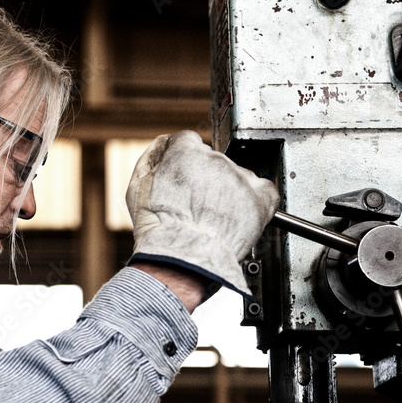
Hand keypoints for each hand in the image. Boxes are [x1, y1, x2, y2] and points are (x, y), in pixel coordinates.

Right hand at [126, 131, 278, 297]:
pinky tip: (240, 215)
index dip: (186, 164)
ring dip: (229, 192)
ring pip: (237, 177)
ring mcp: (240, 178)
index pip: (190, 143)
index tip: (186, 181)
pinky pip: (265, 191)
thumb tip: (166, 143)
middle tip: (197, 206)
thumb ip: (153, 156)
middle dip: (206, 180)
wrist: (183, 260)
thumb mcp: (137, 186)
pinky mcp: (259, 199)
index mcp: (185, 152)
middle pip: (214, 161)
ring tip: (216, 218)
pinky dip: (256, 201)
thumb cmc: (158, 230)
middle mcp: (215, 159)